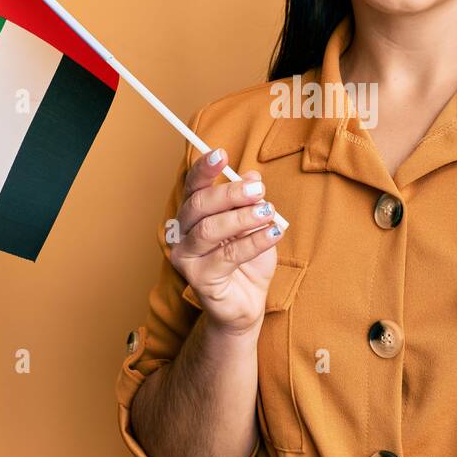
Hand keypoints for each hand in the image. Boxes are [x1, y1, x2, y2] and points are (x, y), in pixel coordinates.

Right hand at [167, 148, 282, 335]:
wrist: (247, 302)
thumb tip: (253, 175)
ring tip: (268, 211)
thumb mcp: (254, 224)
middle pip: (199, 205)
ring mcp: (186, 258)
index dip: (205, 169)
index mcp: (193, 214)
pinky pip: (228, 255)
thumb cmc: (247, 260)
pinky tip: (273, 233)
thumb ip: (250, 201)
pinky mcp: (199, 279)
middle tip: (259, 190)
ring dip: (242, 217)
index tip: (222, 154)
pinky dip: (253, 241)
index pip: (193, 186)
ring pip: (210, 230)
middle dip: (230, 193)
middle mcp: (182, 233)